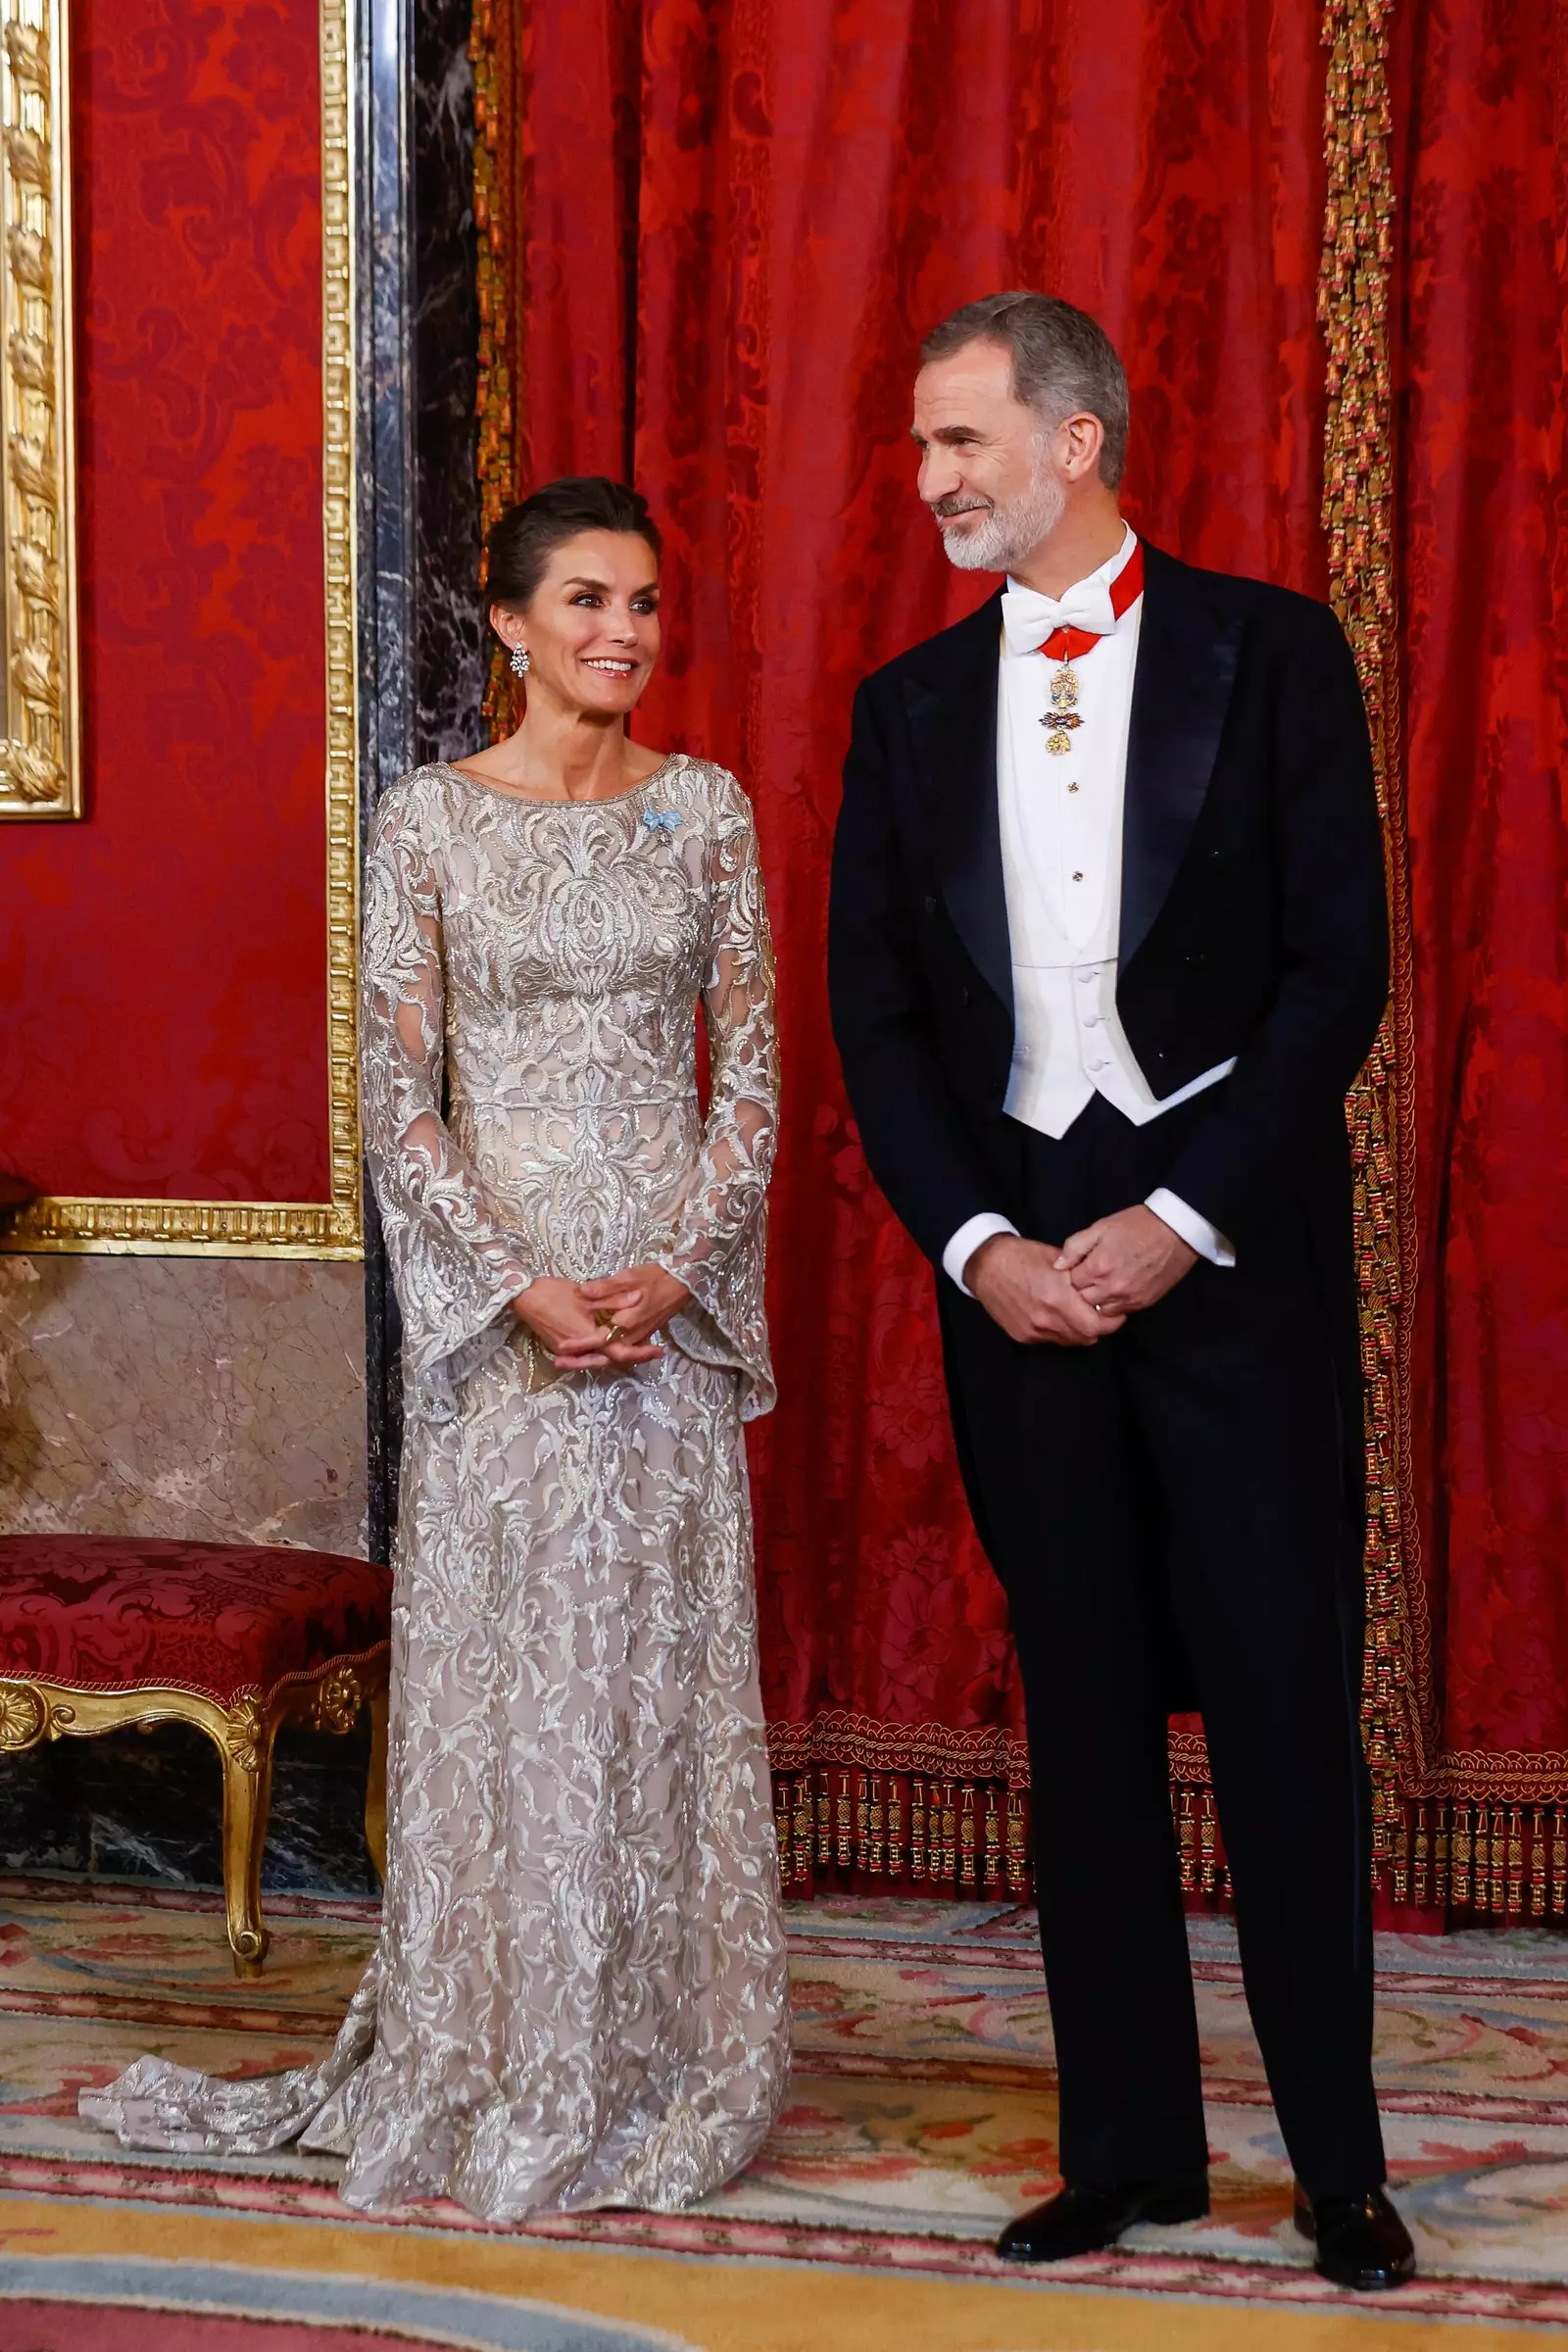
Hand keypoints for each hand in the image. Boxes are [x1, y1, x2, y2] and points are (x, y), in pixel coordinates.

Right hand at [511, 1277, 645, 1369]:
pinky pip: (588, 1354)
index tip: (658, 1349)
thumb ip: (614, 1299)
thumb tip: (639, 1298)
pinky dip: (602, 1351)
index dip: (640, 1352)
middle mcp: (579, 1350)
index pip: (619, 1351)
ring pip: (600, 1358)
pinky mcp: (563, 1347)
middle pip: (612, 1359)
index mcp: (587, 1337)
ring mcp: (570, 1351)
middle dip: (634, 1356)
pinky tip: (613, 1344)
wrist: (523, 1297)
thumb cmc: (553, 1293)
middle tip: (654, 1352)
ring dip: (618, 1354)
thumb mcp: (586, 1294)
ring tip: (639, 1348)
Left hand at [554, 1263, 691, 1370]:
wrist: (682, 1283)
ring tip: (568, 1360)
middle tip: (559, 1362)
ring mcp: (638, 1338)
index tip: (561, 1346)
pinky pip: (621, 1351)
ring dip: (591, 1359)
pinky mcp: (641, 1336)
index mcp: (627, 1321)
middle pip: (603, 1354)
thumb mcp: (629, 1277)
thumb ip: (605, 1287)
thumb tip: (583, 1291)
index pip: (599, 1338)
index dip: (580, 1343)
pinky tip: (592, 1352)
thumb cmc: (655, 1277)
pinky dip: (605, 1354)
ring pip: (612, 1356)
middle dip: (580, 1360)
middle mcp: (632, 1335)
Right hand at [965, 1233, 1122, 1345]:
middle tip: (1100, 1315)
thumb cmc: (1022, 1257)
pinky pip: (1051, 1339)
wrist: (986, 1266)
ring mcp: (1033, 1330)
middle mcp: (1046, 1318)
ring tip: (1078, 1314)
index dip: (1110, 1321)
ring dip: (1078, 1330)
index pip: (1096, 1325)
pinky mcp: (1023, 1336)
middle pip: (1086, 1336)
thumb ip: (1080, 1278)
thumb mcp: (1056, 1259)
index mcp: (1058, 1297)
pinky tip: (1056, 1315)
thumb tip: (1101, 1289)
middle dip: (1097, 1327)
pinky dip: (1059, 1331)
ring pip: (1069, 1340)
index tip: (1115, 1313)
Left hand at [1054, 1205, 1196, 1315]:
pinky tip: (1115, 1291)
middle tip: (1085, 1278)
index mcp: (1098, 1267)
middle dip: (1080, 1291)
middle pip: (1082, 1301)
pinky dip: (1113, 1305)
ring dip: (1096, 1301)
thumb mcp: (1101, 1227)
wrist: (1175, 1231)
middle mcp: (1111, 1287)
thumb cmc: (1137, 1225)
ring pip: (1100, 1311)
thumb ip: (1075, 1246)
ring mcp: (1128, 1298)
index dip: (1070, 1275)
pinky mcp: (1143, 1303)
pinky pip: (1119, 1313)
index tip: (1076, 1268)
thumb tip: (1057, 1265)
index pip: (1070, 1283)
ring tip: (1100, 1286)